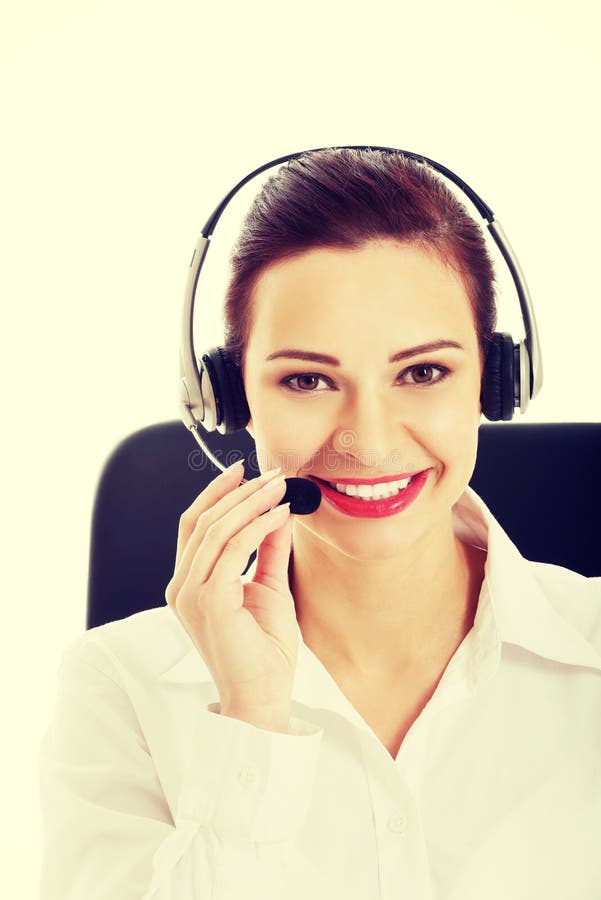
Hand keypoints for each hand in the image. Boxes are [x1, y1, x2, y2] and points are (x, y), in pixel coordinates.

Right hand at [165, 462, 296, 731]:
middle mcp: (182, 587)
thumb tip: (278, 511)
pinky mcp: (210, 601)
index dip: (216, 494)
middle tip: (273, 475)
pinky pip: (233, 549)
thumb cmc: (265, 650)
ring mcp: (191, 594)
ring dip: (250, 503)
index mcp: (188, 584)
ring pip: (215, 530)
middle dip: (239, 492)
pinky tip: (280, 515)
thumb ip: (267, 550)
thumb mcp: (268, 588)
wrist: (264, 696)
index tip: (244, 471)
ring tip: (280, 488)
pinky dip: (258, 526)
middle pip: (202, 522)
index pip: (194, 526)